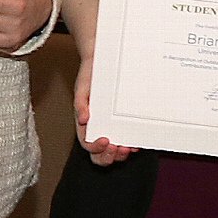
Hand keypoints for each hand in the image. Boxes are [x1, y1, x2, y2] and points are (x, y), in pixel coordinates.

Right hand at [72, 42, 133, 162]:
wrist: (103, 61)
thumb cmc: (90, 76)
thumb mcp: (82, 88)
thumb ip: (80, 104)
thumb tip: (83, 120)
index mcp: (86, 123)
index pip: (87, 144)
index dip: (95, 147)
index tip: (105, 140)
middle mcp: (98, 128)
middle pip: (100, 154)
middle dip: (108, 156)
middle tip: (118, 148)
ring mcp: (111, 127)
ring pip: (113, 151)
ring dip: (120, 154)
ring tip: (128, 147)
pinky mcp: (122, 123)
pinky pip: (126, 139)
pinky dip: (131, 144)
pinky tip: (136, 142)